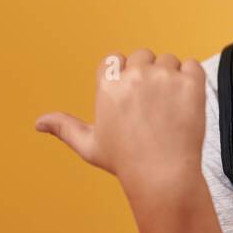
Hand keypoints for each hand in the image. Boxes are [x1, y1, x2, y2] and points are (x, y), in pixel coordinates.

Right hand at [34, 49, 206, 202]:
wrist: (164, 177)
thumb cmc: (127, 162)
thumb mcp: (90, 146)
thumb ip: (64, 128)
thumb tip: (38, 123)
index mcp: (108, 85)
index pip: (114, 58)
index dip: (123, 76)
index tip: (132, 98)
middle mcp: (134, 76)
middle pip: (142, 56)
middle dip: (147, 74)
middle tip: (152, 107)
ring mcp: (164, 78)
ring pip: (168, 60)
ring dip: (170, 77)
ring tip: (169, 109)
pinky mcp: (190, 84)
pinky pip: (193, 65)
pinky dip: (192, 79)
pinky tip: (185, 103)